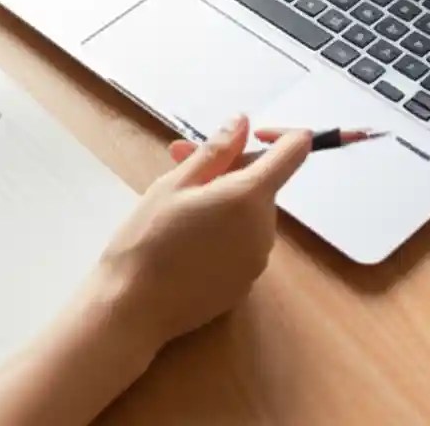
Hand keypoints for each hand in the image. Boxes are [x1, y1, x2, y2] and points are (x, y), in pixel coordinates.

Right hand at [96, 116, 310, 349]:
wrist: (134, 306)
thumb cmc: (147, 238)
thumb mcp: (174, 184)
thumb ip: (215, 151)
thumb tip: (242, 122)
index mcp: (250, 197)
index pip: (294, 151)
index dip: (279, 134)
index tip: (245, 135)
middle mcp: (265, 228)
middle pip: (263, 184)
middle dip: (228, 168)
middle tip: (179, 163)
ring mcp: (258, 260)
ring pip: (250, 214)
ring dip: (223, 199)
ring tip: (176, 204)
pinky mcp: (245, 283)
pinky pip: (242, 243)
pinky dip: (222, 230)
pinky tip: (184, 239)